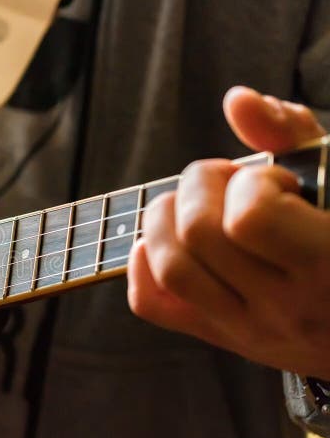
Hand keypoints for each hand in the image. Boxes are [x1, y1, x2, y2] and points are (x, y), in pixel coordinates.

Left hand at [128, 87, 329, 377]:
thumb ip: (294, 135)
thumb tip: (238, 100)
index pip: (250, 217)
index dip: (251, 182)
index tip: (276, 181)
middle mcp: (286, 308)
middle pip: (198, 233)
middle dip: (202, 184)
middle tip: (231, 182)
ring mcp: (248, 330)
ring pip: (169, 267)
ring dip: (167, 218)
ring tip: (200, 204)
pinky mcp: (220, 337)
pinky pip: (151, 304)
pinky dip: (143, 264)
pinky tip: (169, 238)